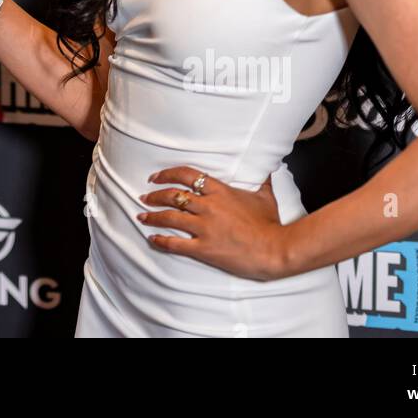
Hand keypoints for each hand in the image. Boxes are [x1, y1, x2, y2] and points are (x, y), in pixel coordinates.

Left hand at [136, 166, 288, 280]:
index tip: (155, 177)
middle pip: (173, 195)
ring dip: (152, 216)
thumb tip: (268, 167)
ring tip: (141, 216)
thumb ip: (262, 181)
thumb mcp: (265, 197)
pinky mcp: (204, 248)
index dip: (167, 174)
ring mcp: (204, 227)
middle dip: (155, 195)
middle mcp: (208, 206)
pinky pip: (176, 244)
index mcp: (220, 191)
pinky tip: (152, 239)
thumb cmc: (270, 224)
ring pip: (170, 217)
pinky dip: (161, 241)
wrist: (275, 249)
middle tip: (144, 197)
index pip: (187, 175)